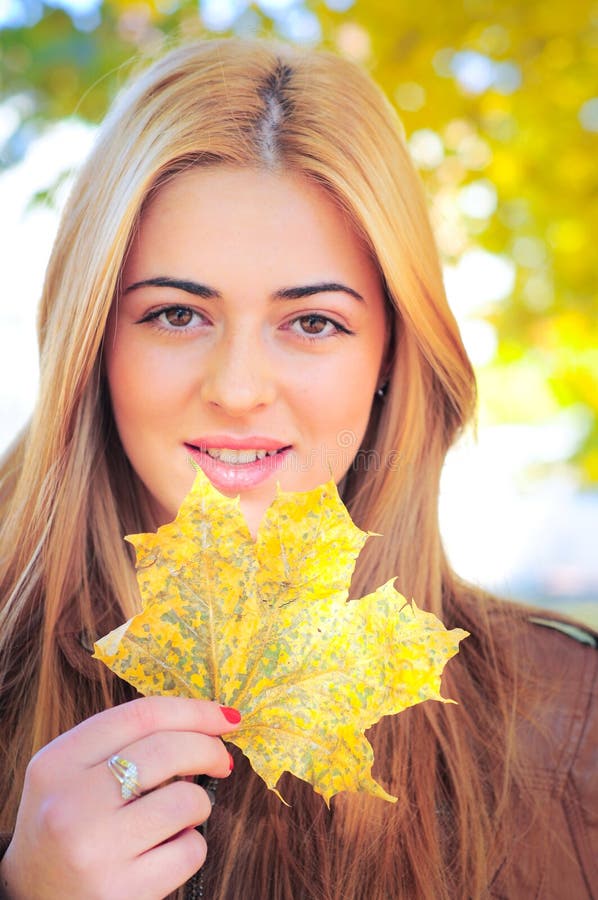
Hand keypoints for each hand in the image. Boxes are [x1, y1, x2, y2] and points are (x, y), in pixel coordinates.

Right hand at [0, 697, 240, 899]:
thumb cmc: (66, 826)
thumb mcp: (71, 774)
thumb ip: (123, 743)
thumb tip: (208, 722)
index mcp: (58, 763)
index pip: (141, 715)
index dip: (193, 710)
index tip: (224, 716)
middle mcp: (71, 805)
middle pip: (168, 750)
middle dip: (208, 749)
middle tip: (221, 760)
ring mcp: (96, 851)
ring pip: (186, 801)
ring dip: (199, 804)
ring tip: (181, 816)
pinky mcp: (123, 892)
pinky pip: (189, 851)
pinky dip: (190, 846)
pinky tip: (166, 851)